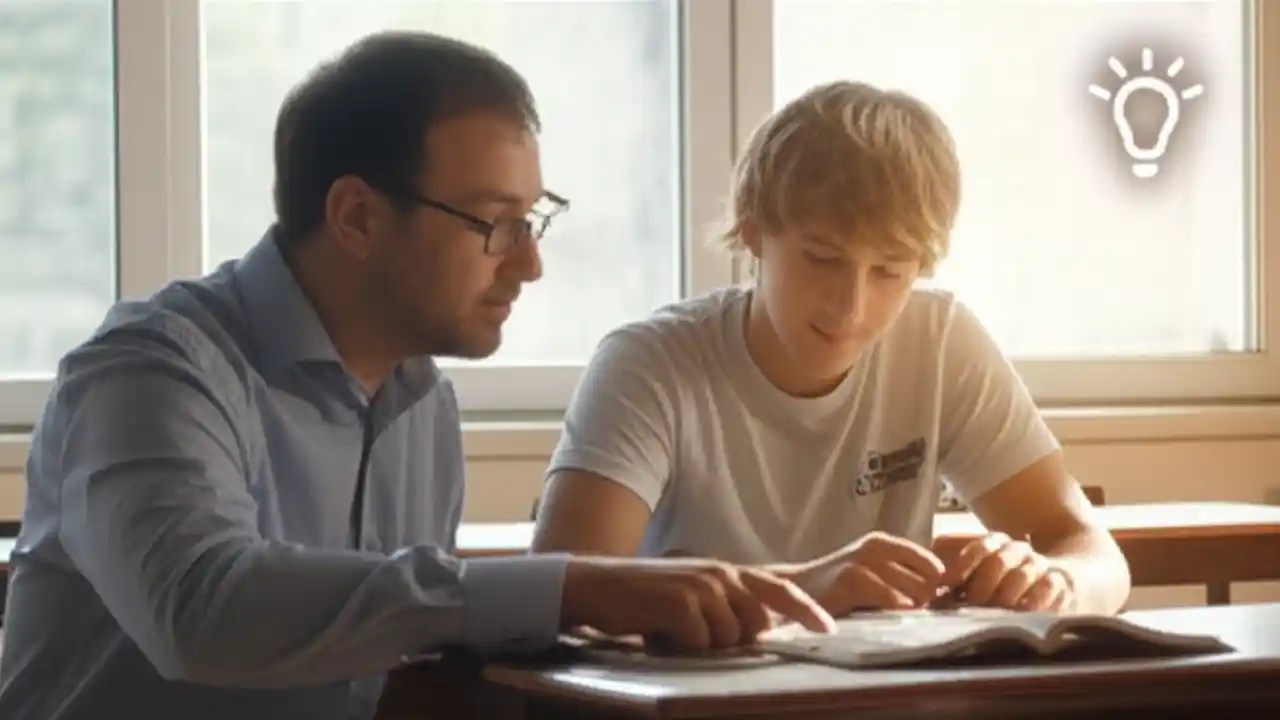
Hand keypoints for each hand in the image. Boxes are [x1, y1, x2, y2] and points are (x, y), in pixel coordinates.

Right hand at [561, 557, 836, 652]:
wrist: (595, 585)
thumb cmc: (643, 596)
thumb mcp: (690, 592)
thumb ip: (724, 604)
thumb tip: (756, 633)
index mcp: (725, 571)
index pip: (778, 590)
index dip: (805, 610)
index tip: (827, 629)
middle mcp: (719, 574)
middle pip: (755, 626)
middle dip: (732, 642)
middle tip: (691, 636)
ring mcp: (702, 588)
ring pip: (728, 639)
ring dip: (701, 646)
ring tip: (671, 632)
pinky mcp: (681, 604)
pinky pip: (700, 643)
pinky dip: (680, 647)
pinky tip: (658, 633)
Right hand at [789, 532, 946, 615]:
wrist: (797, 590)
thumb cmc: (839, 585)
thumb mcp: (873, 573)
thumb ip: (903, 577)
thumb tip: (942, 593)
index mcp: (884, 543)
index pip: (932, 562)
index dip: (940, 584)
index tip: (940, 601)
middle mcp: (875, 548)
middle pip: (926, 580)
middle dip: (929, 599)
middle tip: (922, 614)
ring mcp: (862, 562)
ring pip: (912, 588)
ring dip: (916, 607)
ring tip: (908, 617)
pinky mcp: (849, 580)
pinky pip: (887, 595)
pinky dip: (896, 606)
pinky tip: (896, 613)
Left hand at [933, 533, 1075, 611]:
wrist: (1054, 574)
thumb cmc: (1003, 576)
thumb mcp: (976, 567)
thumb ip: (953, 568)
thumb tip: (929, 578)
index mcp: (996, 543)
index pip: (978, 546)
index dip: (962, 564)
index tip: (947, 583)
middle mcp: (1018, 551)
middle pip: (999, 561)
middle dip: (982, 584)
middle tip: (971, 604)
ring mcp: (1040, 566)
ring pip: (1024, 575)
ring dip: (1006, 595)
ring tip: (994, 612)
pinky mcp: (1061, 583)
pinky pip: (1050, 588)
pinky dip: (1037, 601)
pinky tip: (1023, 613)